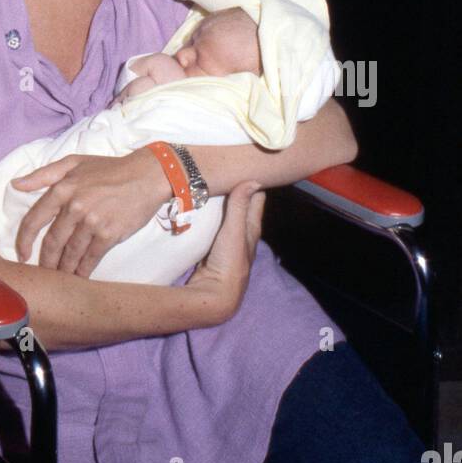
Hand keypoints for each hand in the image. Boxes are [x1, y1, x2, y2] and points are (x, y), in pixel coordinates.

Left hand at [10, 148, 173, 276]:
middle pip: (52, 242)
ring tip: (60, 276)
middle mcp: (75, 206)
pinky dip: (83, 270)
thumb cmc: (109, 168)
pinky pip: (90, 259)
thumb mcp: (74, 162)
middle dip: (45, 261)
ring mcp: (92, 222)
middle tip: (42, 272)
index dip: (24, 240)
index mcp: (62, 188)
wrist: (146, 176)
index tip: (22, 254)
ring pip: (70, 253)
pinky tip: (79, 276)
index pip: (34, 220)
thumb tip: (16, 184)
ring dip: (63, 269)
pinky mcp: (109, 234)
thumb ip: (43, 174)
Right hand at [185, 181, 264, 323]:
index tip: (249, 166)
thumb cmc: (229, 261)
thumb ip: (240, 206)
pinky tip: (207, 213)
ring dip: (228, 206)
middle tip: (231, 171)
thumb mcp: (234, 231)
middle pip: (245, 210)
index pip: (256, 201)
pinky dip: (216, 218)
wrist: (216, 296)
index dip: (255, 184)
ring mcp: (229, 246)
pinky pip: (218, 229)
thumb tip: (253, 178)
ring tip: (218, 187)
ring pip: (232, 220)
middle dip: (241, 192)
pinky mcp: (216, 252)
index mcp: (250, 230)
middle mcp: (243, 237)